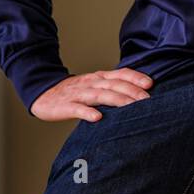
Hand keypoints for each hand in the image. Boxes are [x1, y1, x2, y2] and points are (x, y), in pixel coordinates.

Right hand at [29, 67, 153, 121]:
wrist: (43, 93)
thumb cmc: (75, 92)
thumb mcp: (96, 85)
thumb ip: (114, 88)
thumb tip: (140, 94)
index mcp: (99, 78)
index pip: (120, 74)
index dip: (135, 78)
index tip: (150, 84)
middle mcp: (91, 83)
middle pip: (114, 85)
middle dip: (132, 91)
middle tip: (148, 100)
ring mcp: (78, 94)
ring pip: (100, 95)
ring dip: (117, 100)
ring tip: (131, 106)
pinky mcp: (65, 106)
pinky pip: (77, 109)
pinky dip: (87, 113)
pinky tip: (98, 118)